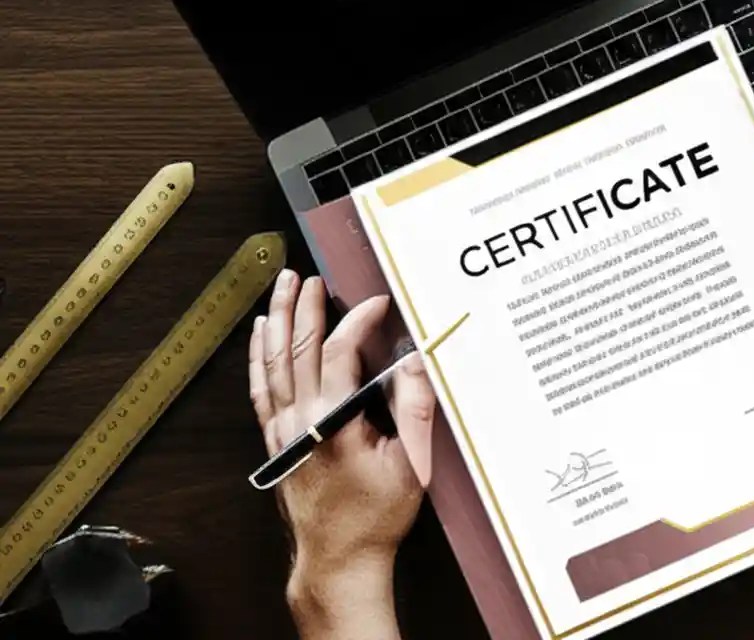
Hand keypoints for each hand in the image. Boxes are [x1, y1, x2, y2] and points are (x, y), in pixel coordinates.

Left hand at [249, 271, 436, 633]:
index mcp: (334, 422)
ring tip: (280, 288)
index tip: (376, 303)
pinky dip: (258, 359)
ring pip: (272, 364)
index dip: (355, 321)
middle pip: (295, 350)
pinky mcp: (275, 443)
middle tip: (309, 276)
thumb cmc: (377, 516)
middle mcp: (300, 422)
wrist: (338, 559)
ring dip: (276, 322)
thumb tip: (413, 362)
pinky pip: (260, 390)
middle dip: (303, 308)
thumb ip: (413, 409)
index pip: (338, 353)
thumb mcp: (412, 465)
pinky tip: (260, 337)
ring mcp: (282, 432)